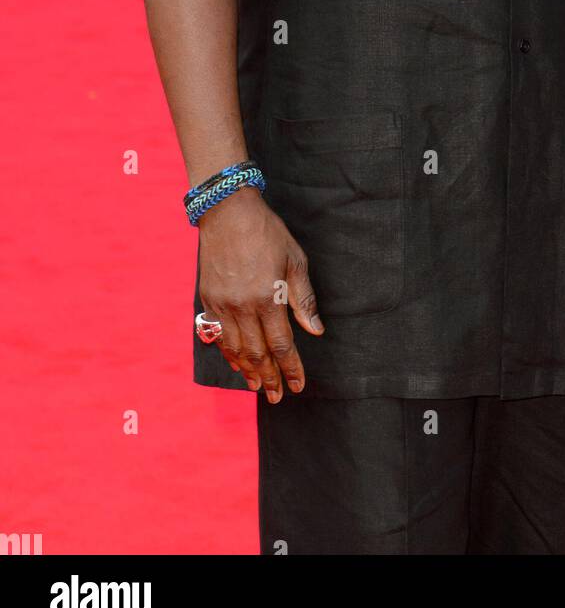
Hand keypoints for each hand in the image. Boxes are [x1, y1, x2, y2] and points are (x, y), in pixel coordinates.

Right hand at [198, 184, 323, 400]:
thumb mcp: (294, 260)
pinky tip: (236, 362)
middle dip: (269, 377)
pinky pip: (217, 335)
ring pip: (235, 349)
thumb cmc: (266, 232)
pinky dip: (228, 353)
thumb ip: (304, 299)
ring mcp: (221, 304)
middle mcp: (242, 306)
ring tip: (257, 386)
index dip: (291, 368)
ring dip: (247, 370)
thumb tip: (315, 331)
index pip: (282, 344)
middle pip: (258, 353)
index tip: (297, 386)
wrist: (227, 210)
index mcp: (268, 297)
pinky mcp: (207, 299)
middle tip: (275, 396)